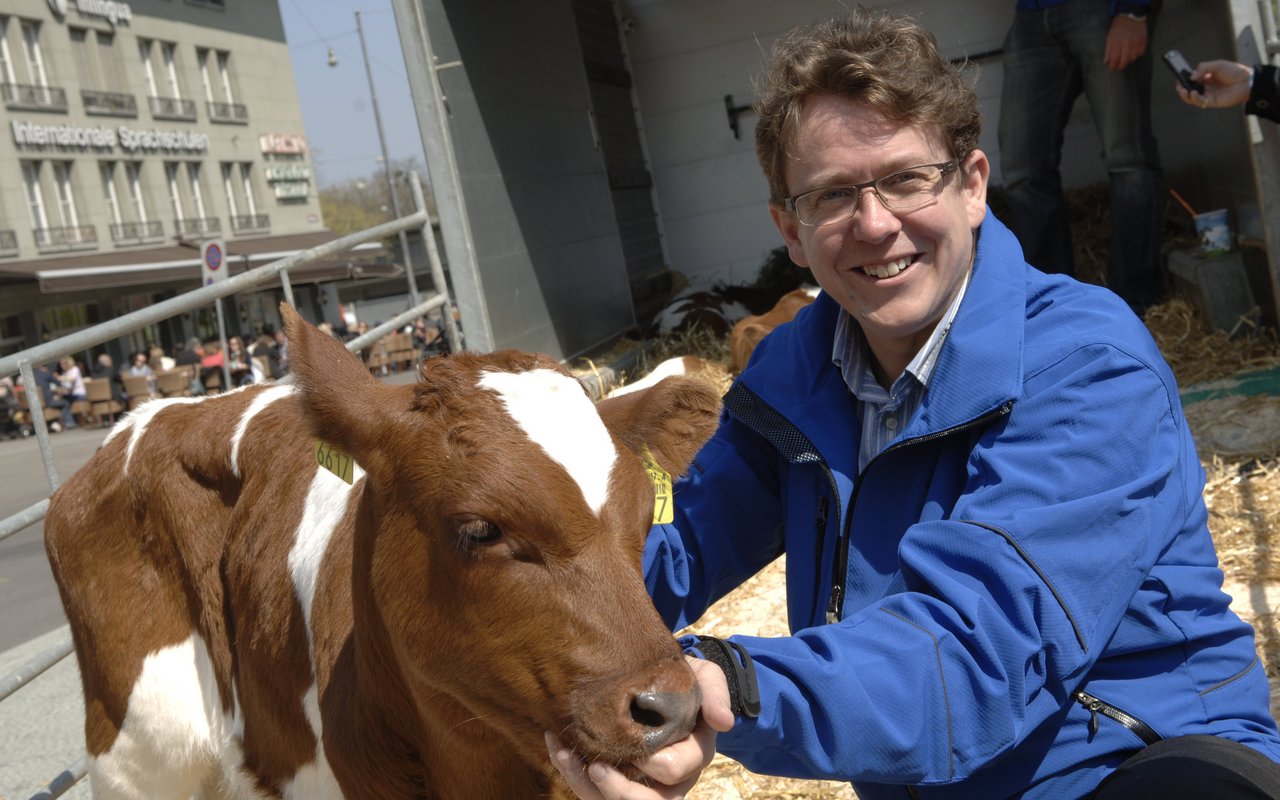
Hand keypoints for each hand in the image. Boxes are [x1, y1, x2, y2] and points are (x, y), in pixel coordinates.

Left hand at [547, 658, 734, 798]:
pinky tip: (559, 749)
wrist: (663, 679)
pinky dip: (573, 774)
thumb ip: (715, 693)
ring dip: (587, 787)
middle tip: (596, 767)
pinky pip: (595, 792)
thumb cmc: (684, 679)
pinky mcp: (618, 778)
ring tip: (566, 756)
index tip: (631, 737)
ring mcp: (643, 783)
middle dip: (619, 792)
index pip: (673, 770)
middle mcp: (670, 780)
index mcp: (693, 755)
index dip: (652, 761)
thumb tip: (723, 722)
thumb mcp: (705, 678)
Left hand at [1103, 14, 1147, 70]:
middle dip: (1121, 66)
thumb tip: (1106, 62)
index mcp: (1116, 41)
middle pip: (1125, 61)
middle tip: (1119, 66)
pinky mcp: (1144, 41)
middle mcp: (1127, 42)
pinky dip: (1137, 54)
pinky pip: (1141, 53)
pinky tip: (1134, 50)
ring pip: (1133, 58)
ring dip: (1129, 59)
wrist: (1132, 15)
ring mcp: (1136, 42)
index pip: (1114, 58)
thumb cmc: (1119, 26)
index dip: (1113, 66)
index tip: (1112, 68)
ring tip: (1126, 55)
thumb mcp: (1110, 36)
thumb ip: (1108, 49)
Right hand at [1177, 59, 1252, 108]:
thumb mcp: (1217, 65)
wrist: (1247, 81)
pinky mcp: (1212, 102)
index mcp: (1206, 77)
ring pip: (1192, 98)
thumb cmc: (1235, 71)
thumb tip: (1191, 76)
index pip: (1191, 79)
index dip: (1184, 79)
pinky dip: (1195, 99)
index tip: (1179, 77)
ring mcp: (1208, 95)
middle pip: (1189, 90)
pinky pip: (1200, 102)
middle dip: (1182, 88)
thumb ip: (1203, 68)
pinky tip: (1194, 94)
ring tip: (1184, 90)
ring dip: (1186, 95)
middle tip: (1179, 86)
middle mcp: (1206, 87)